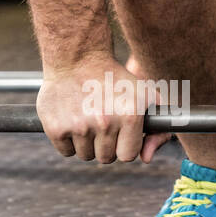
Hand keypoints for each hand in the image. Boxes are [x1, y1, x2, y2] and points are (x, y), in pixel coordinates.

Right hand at [37, 55, 170, 162]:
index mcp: (129, 115)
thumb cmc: (114, 78)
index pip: (128, 155)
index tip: (120, 134)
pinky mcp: (56, 128)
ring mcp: (79, 126)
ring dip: (86, 143)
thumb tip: (146, 158)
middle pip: (106, 158)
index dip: (124, 146)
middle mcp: (105, 122)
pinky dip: (68, 141)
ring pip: (85, 155)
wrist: (77, 58)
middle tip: (101, 122)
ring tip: (86, 118)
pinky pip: (66, 151)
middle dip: (105, 145)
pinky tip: (71, 119)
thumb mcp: (145, 95)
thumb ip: (159, 129)